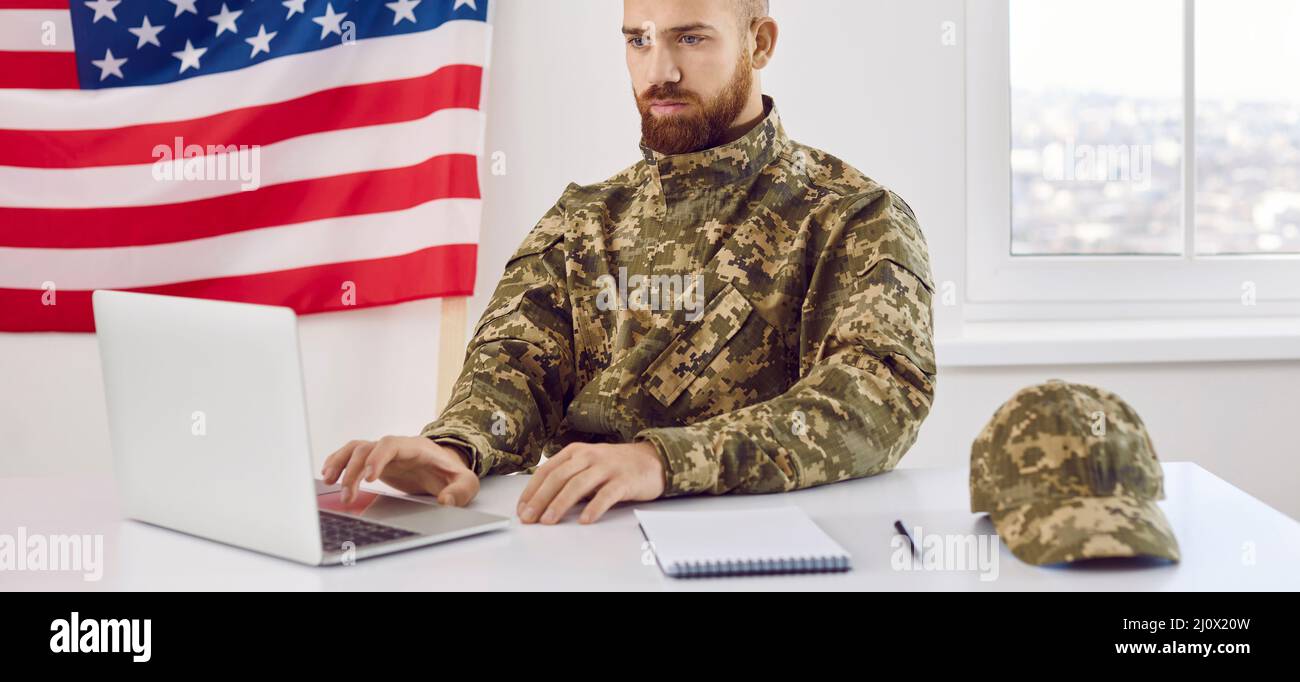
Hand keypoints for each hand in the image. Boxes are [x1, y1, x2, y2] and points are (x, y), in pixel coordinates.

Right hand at [321, 436, 478, 506]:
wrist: (445, 469)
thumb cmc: (453, 474)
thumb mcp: (466, 483)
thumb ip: (460, 491)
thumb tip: (444, 501)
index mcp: (416, 447)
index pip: (391, 445)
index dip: (378, 458)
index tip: (370, 477)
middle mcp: (397, 447)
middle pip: (368, 447)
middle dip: (354, 470)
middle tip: (347, 495)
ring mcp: (384, 453)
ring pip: (355, 449)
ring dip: (340, 464)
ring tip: (329, 482)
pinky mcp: (375, 461)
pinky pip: (352, 455)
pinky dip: (338, 462)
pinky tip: (328, 475)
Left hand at [516, 441, 665, 524]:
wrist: (652, 460)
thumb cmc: (616, 466)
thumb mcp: (588, 464)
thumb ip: (568, 477)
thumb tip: (541, 502)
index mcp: (576, 452)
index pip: (546, 470)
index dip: (531, 490)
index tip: (521, 509)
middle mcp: (589, 456)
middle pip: (558, 477)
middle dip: (540, 499)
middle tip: (529, 518)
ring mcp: (607, 467)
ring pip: (578, 485)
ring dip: (560, 504)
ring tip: (549, 521)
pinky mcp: (624, 480)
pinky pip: (606, 495)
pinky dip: (594, 508)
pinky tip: (584, 520)